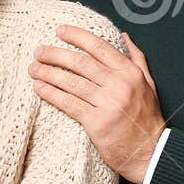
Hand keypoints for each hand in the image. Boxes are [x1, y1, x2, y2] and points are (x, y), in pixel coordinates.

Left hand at [30, 26, 165, 183]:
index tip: (60, 31)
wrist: (150, 152)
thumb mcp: (148, 84)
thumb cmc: (147, 118)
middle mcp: (119, 86)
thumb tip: (123, 35)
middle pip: (81, 64)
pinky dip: (52, 94)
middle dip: (56, 54)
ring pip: (72, 83)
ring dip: (49, 73)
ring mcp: (108, 104)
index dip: (78, 37)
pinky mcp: (97, 123)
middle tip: (39, 50)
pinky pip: (69, 104)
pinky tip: (39, 88)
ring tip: (33, 68)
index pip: (99, 48)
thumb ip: (137, 58)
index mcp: (130, 73)